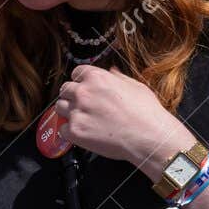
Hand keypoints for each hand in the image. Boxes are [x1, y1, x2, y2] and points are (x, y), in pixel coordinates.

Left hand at [54, 64, 190, 175]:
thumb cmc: (146, 112)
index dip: (81, 80)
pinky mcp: (75, 131)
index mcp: (98, 77)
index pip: (77, 72)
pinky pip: (62, 129)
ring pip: (59, 107)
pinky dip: (70, 131)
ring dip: (68, 112)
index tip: (85, 87)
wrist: (148, 136)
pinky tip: (85, 132)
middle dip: (72, 96)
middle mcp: (84, 92)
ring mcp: (77, 112)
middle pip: (65, 89)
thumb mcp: (136, 86)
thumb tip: (111, 72)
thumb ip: (118, 78)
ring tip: (84, 119)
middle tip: (84, 105)